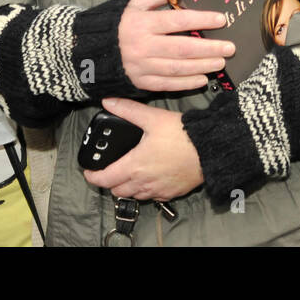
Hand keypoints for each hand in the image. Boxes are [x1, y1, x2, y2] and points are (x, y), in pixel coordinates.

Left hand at [82, 97, 203, 200]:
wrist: (210, 149)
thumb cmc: (182, 135)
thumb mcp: (153, 118)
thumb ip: (128, 110)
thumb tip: (109, 102)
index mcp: (134, 166)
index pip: (104, 179)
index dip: (92, 176)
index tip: (89, 171)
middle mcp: (143, 182)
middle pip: (117, 190)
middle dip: (111, 181)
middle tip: (111, 169)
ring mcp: (158, 190)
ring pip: (134, 195)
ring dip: (128, 187)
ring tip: (131, 172)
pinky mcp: (172, 193)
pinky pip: (153, 197)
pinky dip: (147, 190)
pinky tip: (152, 177)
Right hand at [117, 0, 235, 91]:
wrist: (90, 50)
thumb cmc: (118, 23)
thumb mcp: (133, 5)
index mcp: (143, 23)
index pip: (177, 21)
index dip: (201, 20)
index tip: (222, 19)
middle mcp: (143, 45)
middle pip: (182, 48)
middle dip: (209, 48)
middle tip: (229, 47)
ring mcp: (142, 66)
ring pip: (177, 68)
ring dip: (202, 66)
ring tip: (220, 62)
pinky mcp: (140, 81)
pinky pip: (167, 84)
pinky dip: (186, 83)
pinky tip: (202, 79)